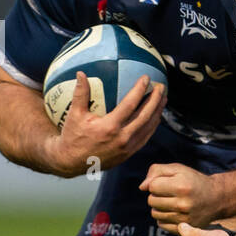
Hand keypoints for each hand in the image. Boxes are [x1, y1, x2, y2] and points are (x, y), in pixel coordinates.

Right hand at [51, 73, 165, 176]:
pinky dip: (152, 126)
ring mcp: (127, 147)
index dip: (140, 90)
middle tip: (161, 86)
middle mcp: (122, 137)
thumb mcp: (75, 114)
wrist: (72, 162)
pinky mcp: (128, 154)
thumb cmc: (72, 136)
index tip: (146, 78)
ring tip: (163, 99)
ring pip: (148, 127)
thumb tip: (81, 73)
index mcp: (109, 126)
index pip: (130, 104)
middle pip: (145, 115)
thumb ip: (81, 93)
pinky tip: (156, 117)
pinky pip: (145, 137)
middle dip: (155, 100)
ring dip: (157, 112)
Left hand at [142, 162, 225, 230]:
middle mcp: (183, 204)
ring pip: (155, 214)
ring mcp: (184, 218)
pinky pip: (161, 225)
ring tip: (172, 202)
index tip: (168, 183)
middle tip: (170, 193)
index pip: (152, 187)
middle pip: (151, 201)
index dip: (157, 183)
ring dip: (159, 207)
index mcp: (182, 186)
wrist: (217, 198)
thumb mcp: (178, 169)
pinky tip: (175, 212)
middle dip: (157, 196)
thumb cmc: (193, 181)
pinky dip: (164, 218)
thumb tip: (142, 188)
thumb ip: (156, 171)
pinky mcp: (185, 228)